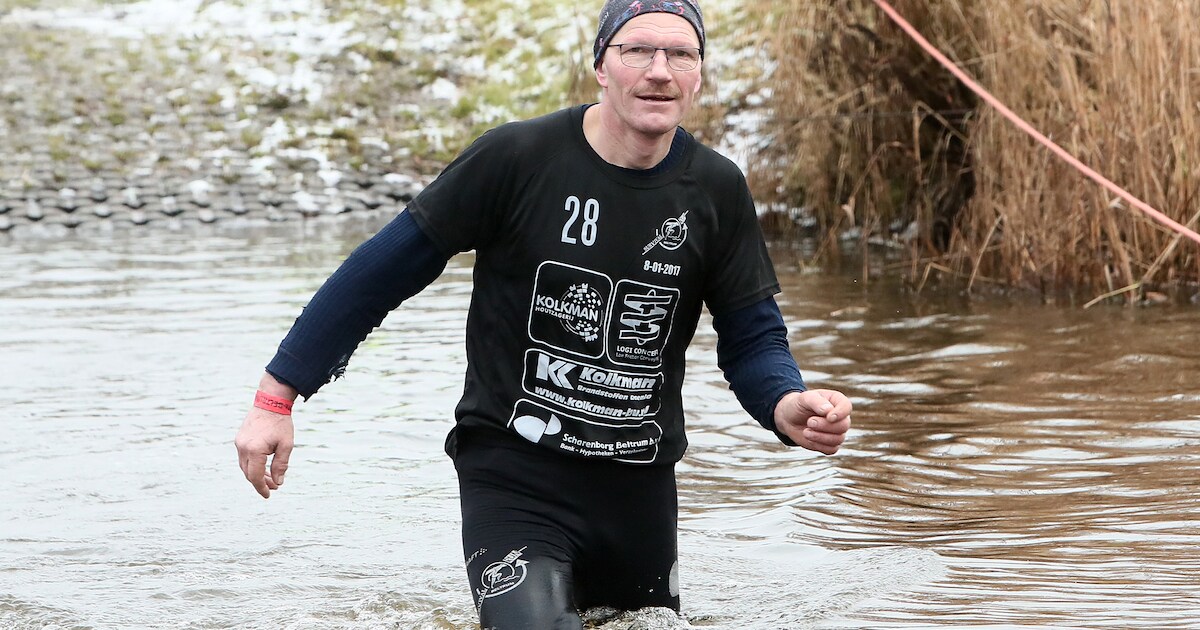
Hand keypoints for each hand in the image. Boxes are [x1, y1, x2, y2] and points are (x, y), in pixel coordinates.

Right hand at [234, 374, 296, 497]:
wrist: (271, 402)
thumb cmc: (281, 423)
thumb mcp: (286, 445)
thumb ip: (281, 465)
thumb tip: (278, 483)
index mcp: (254, 450)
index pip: (255, 476)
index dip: (262, 488)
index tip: (269, 495)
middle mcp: (243, 448)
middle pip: (249, 473)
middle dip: (261, 482)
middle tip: (274, 487)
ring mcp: (239, 443)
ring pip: (245, 466)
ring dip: (256, 474)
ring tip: (271, 478)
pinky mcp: (239, 439)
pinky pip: (244, 457)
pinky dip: (253, 464)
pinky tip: (264, 466)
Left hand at [773, 389, 851, 454]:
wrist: (789, 419)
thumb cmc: (798, 405)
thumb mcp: (804, 398)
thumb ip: (817, 402)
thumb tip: (828, 411)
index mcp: (837, 401)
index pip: (847, 407)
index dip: (840, 414)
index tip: (829, 417)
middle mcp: (840, 417)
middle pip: (844, 426)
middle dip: (825, 426)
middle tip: (810, 422)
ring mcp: (836, 431)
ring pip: (838, 439)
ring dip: (820, 437)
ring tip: (806, 431)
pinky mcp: (830, 444)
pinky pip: (832, 449)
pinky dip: (819, 445)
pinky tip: (809, 438)